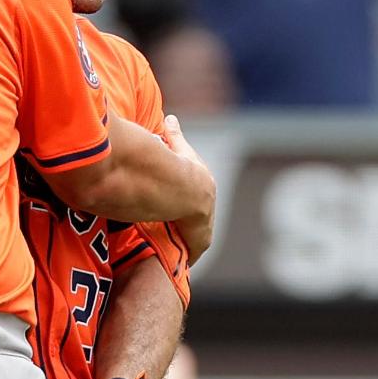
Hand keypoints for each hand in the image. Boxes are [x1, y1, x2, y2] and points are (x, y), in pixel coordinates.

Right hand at [162, 114, 214, 262]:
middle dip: (191, 223)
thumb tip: (170, 117)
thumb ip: (173, 135)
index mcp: (203, 183)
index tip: (182, 207)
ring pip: (198, 234)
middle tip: (178, 231)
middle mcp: (208, 203)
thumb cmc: (177, 166)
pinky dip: (189, 253)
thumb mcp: (175, 149)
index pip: (199, 194)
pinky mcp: (200, 239)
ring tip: (177, 248)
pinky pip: (195, 249)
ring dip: (190, 239)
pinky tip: (182, 260)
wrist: (184, 188)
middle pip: (200, 216)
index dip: (190, 201)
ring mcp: (205, 222)